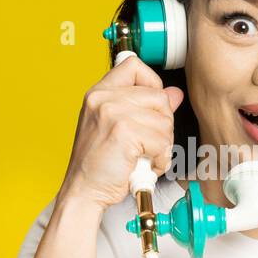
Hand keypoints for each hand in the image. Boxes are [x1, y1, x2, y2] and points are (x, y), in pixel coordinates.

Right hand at [57, 54, 184, 211]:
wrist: (83, 191)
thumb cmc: (99, 164)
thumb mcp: (119, 128)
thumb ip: (145, 107)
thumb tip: (174, 94)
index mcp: (99, 93)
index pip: (134, 66)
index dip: (152, 84)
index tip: (151, 107)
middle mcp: (103, 98)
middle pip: (158, 97)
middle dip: (163, 124)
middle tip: (149, 143)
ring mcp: (112, 113)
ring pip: (164, 121)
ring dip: (162, 145)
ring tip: (145, 157)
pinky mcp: (124, 132)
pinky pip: (161, 141)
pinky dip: (160, 159)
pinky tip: (145, 166)